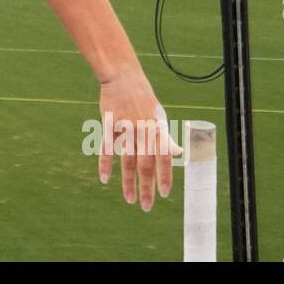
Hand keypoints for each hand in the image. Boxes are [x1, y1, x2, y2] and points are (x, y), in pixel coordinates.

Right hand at [97, 69, 178, 211]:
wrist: (123, 77)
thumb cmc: (143, 99)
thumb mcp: (158, 116)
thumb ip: (166, 137)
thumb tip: (178, 154)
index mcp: (157, 129)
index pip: (164, 157)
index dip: (164, 176)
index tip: (164, 194)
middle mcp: (143, 130)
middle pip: (145, 164)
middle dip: (146, 187)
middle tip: (146, 206)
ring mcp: (125, 128)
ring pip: (127, 161)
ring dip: (127, 182)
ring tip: (129, 199)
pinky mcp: (109, 125)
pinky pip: (106, 149)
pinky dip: (105, 164)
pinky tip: (105, 179)